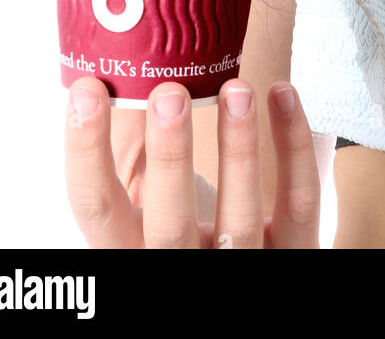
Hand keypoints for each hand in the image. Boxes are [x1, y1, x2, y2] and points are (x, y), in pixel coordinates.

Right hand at [64, 76, 320, 247]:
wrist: (244, 305)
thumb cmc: (184, 240)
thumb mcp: (148, 218)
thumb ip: (136, 167)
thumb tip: (115, 79)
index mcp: (132, 253)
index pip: (97, 208)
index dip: (86, 150)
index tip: (87, 88)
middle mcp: (180, 266)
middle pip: (170, 225)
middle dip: (169, 157)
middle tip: (169, 94)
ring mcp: (237, 266)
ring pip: (239, 219)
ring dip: (238, 149)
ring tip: (237, 88)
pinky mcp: (293, 254)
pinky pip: (298, 203)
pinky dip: (293, 148)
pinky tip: (282, 94)